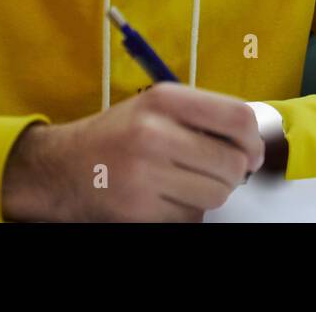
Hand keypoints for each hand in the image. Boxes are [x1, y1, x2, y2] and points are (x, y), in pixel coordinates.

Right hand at [1, 83, 263, 221]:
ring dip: (209, 194)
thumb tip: (254, 142)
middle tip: (218, 171)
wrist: (61, 168)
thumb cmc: (117, 135)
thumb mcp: (154, 107)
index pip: (238, 117)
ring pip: (215, 194)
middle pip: (232, 162)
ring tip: (185, 182)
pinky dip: (186, 212)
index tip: (251, 151)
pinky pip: (190, 217)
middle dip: (233, 173)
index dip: (253, 140)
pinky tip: (164, 198)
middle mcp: (154, 133)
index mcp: (164, 99)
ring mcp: (145, 174)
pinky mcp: (139, 210)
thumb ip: (202, 115)